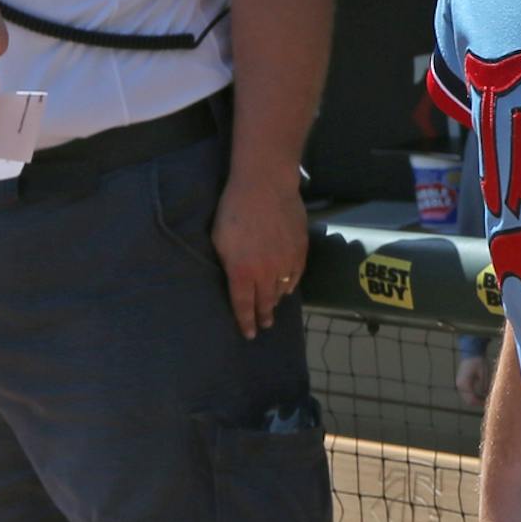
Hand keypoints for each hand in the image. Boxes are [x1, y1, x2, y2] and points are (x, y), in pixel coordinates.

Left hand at [209, 173, 308, 338]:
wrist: (265, 187)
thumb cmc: (234, 210)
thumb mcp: (219, 241)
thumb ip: (228, 265)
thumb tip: (236, 280)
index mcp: (242, 273)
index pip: (244, 306)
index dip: (246, 322)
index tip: (249, 334)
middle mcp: (266, 273)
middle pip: (266, 302)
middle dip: (263, 316)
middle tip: (263, 325)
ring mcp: (286, 263)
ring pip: (282, 290)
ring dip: (277, 300)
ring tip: (274, 305)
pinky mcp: (300, 251)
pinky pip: (296, 275)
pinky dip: (290, 284)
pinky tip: (287, 286)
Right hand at [456, 349, 494, 407]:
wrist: (471, 351)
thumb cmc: (478, 361)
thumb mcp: (484, 374)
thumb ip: (484, 386)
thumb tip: (486, 396)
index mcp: (465, 384)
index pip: (471, 400)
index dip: (480, 403)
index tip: (488, 402)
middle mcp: (460, 385)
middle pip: (468, 401)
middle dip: (477, 402)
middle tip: (487, 401)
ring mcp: (459, 384)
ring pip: (466, 397)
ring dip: (474, 399)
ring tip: (485, 397)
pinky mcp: (460, 382)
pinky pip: (465, 393)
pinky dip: (472, 395)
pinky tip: (480, 393)